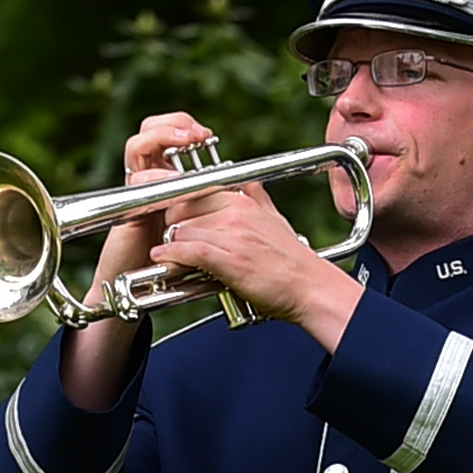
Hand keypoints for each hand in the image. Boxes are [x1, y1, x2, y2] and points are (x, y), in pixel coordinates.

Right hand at [59, 108, 217, 409]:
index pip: (169, 138)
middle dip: (173, 125)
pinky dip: (155, 175)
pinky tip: (173, 179)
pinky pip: (136, 182)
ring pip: (137, 147)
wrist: (136, 294)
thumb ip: (217, 209)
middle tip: (196, 134)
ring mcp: (134, 192)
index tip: (208, 134)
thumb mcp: (203, 231)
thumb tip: (249, 188)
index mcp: (166, 181)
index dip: (184, 128)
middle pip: (150, 131)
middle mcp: (147, 181)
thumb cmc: (171, 266)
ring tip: (186, 142)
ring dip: (162, 138)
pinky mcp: (127, 209)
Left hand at [147, 177, 365, 353]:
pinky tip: (162, 259)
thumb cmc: (292, 261)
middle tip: (167, 239)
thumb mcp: (275, 219)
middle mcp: (236, 213)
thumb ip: (257, 199)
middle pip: (181, 210)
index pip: (194, 191)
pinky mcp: (230, 260)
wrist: (309, 287)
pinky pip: (190, 251)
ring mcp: (232, 235)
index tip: (169, 217)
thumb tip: (249, 185)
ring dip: (170, 245)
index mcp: (243, 201)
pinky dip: (172, 255)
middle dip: (169, 226)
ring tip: (166, 256)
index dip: (176, 206)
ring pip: (181, 231)